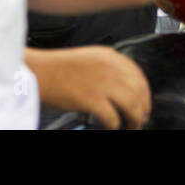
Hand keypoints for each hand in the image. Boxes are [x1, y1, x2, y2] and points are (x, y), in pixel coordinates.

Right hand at [28, 46, 151, 129]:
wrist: (39, 71)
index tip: (145, 102)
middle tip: (142, 117)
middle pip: (139, 91)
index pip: (139, 75)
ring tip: (133, 125)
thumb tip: (122, 88)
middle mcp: (111, 69)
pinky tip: (113, 127)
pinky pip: (113, 118)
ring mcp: (103, 84)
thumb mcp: (90, 58)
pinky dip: (116, 125)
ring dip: (136, 118)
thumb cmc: (58, 67)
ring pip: (132, 105)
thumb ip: (108, 68)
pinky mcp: (92, 100)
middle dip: (144, 107)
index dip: (145, 92)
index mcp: (111, 57)